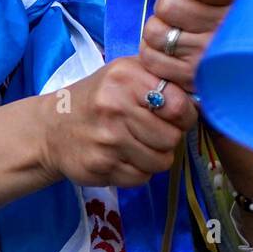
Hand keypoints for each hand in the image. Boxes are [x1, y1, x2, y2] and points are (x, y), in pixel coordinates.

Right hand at [38, 56, 198, 188]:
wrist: (51, 127)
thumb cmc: (98, 97)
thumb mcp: (124, 73)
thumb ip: (159, 77)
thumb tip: (201, 95)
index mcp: (125, 77)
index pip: (179, 105)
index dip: (183, 114)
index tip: (174, 115)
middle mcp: (115, 106)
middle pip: (172, 137)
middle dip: (167, 138)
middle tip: (150, 131)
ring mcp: (107, 140)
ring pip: (160, 161)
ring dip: (154, 157)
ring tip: (136, 144)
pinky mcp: (100, 167)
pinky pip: (141, 178)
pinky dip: (137, 171)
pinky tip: (122, 157)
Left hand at [139, 0, 245, 92]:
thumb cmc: (239, 21)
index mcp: (239, 0)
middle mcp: (224, 30)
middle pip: (167, 3)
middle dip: (170, 5)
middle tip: (184, 14)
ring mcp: (206, 58)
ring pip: (153, 30)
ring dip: (159, 30)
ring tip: (177, 34)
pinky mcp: (188, 80)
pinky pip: (149, 55)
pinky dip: (154, 53)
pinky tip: (171, 53)